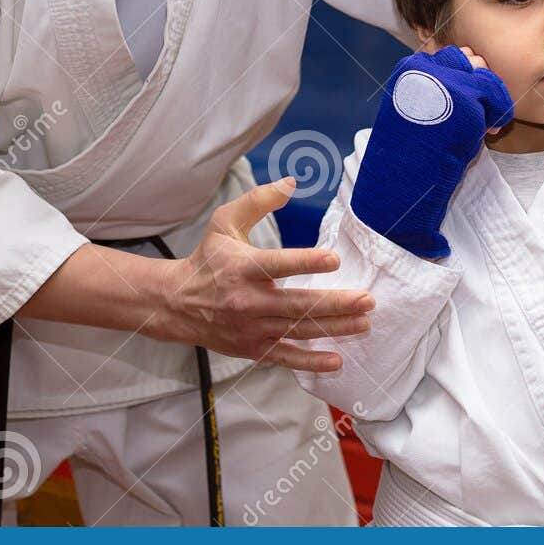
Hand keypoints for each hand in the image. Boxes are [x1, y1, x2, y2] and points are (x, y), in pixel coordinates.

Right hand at [151, 177, 375, 372]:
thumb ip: (258, 200)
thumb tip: (291, 182)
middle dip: (335, 304)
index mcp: (242, 267)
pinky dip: (310, 362)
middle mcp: (248, 301)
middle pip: (297, 305)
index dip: (305, 262)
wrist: (176, 303)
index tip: (334, 260)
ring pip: (298, 331)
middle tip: (367, 299)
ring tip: (364, 323)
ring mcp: (251, 328)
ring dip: (334, 329)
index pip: (277, 265)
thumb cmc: (208, 258)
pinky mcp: (252, 348)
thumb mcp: (225, 222)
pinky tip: (337, 361)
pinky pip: (285, 357)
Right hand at [351, 45, 513, 257]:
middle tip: (478, 112)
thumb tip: (472, 73)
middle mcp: (428, 68)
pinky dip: (500, 114)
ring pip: (485, 74)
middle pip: (469, 59)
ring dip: (489, 96)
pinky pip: (497, 97)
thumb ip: (436, 88)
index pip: (449, 56)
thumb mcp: (415, 108)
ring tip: (485, 122)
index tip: (462, 105)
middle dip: (477, 83)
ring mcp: (449, 81)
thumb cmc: (408, 150)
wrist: (402, 177)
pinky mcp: (468, 99)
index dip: (461, 79)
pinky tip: (489, 132)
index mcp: (410, 68)